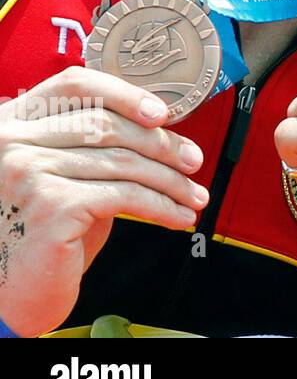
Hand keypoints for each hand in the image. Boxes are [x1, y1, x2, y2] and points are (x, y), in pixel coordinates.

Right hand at [0, 67, 208, 335]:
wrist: (16, 293)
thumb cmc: (46, 230)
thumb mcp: (64, 173)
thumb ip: (94, 143)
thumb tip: (162, 125)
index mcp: (13, 122)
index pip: (75, 85)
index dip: (125, 93)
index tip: (163, 114)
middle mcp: (11, 141)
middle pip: (107, 125)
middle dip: (162, 144)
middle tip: (194, 162)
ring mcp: (27, 171)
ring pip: (122, 161)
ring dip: (170, 181)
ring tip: (195, 196)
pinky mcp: (51, 205)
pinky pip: (125, 195)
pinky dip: (161, 206)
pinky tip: (178, 217)